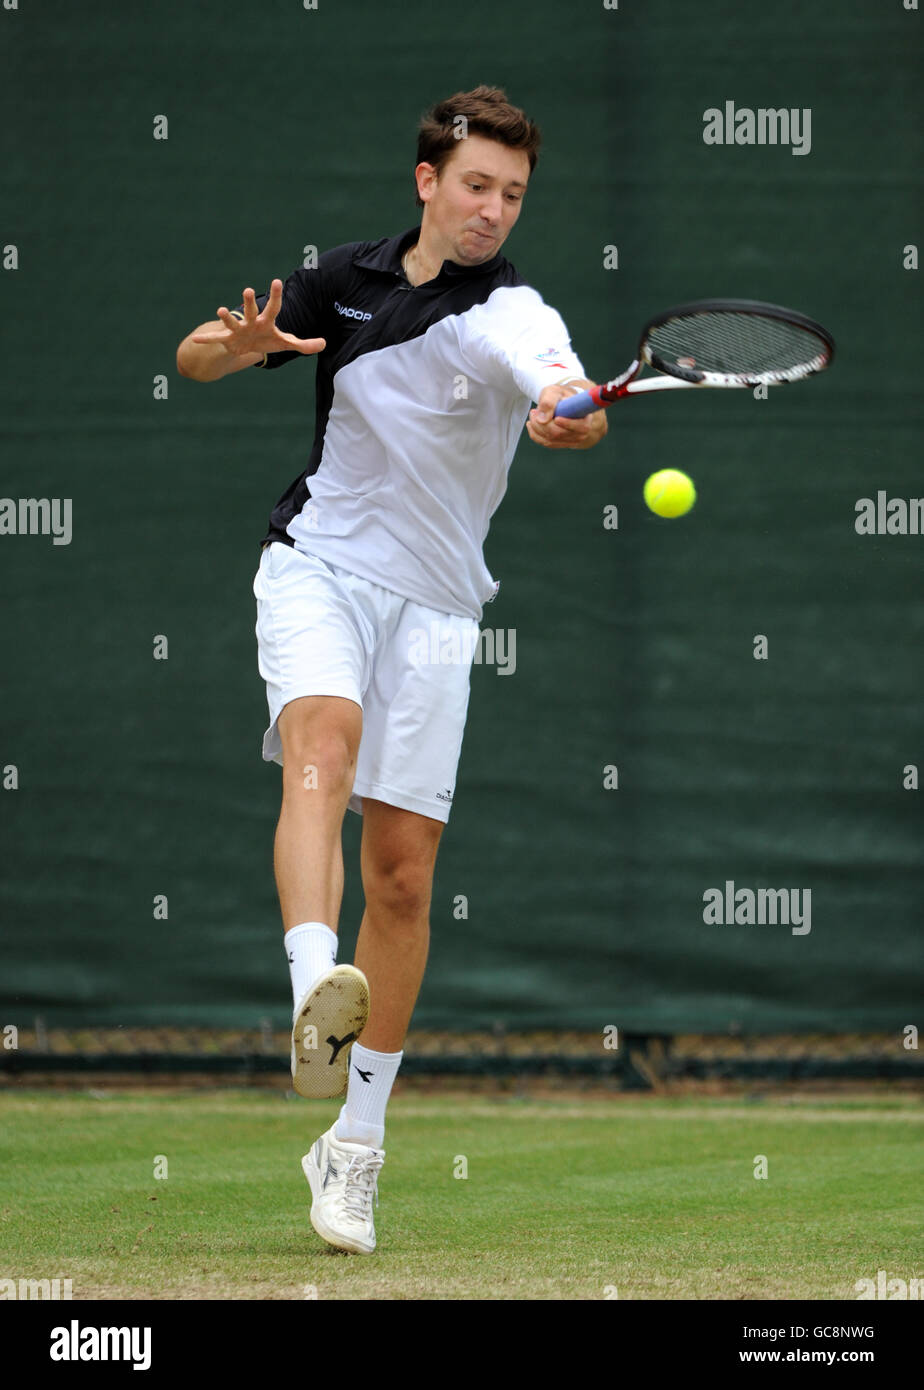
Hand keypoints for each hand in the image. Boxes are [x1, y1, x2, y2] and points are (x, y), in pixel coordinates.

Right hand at [192, 279, 325, 357]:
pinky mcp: (227, 339)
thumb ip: (304, 344)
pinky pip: (216, 339)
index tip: (277, 281)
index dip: (276, 295)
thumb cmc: (266, 340)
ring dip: (226, 316)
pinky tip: (195, 341)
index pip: (274, 307)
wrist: (246, 347)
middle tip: (248, 290)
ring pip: (232, 322)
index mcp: (266, 321)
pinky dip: (206, 340)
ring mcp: (238, 330)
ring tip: (220, 309)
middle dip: (249, 302)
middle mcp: (251, 321)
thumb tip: (325, 343)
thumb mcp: (285, 343)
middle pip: (251, 310)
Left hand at [526, 381, 607, 450]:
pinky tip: (531, 424)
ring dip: (536, 427)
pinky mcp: (560, 444)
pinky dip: (535, 434)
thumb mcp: (554, 392)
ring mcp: (571, 441)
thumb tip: (542, 420)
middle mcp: (581, 433)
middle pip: (558, 434)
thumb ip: (549, 401)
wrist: (562, 403)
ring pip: (549, 440)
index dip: (568, 424)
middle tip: (534, 411)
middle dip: (542, 423)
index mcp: (585, 419)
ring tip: (533, 414)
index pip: (580, 427)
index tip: (557, 418)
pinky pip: (545, 443)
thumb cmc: (560, 396)